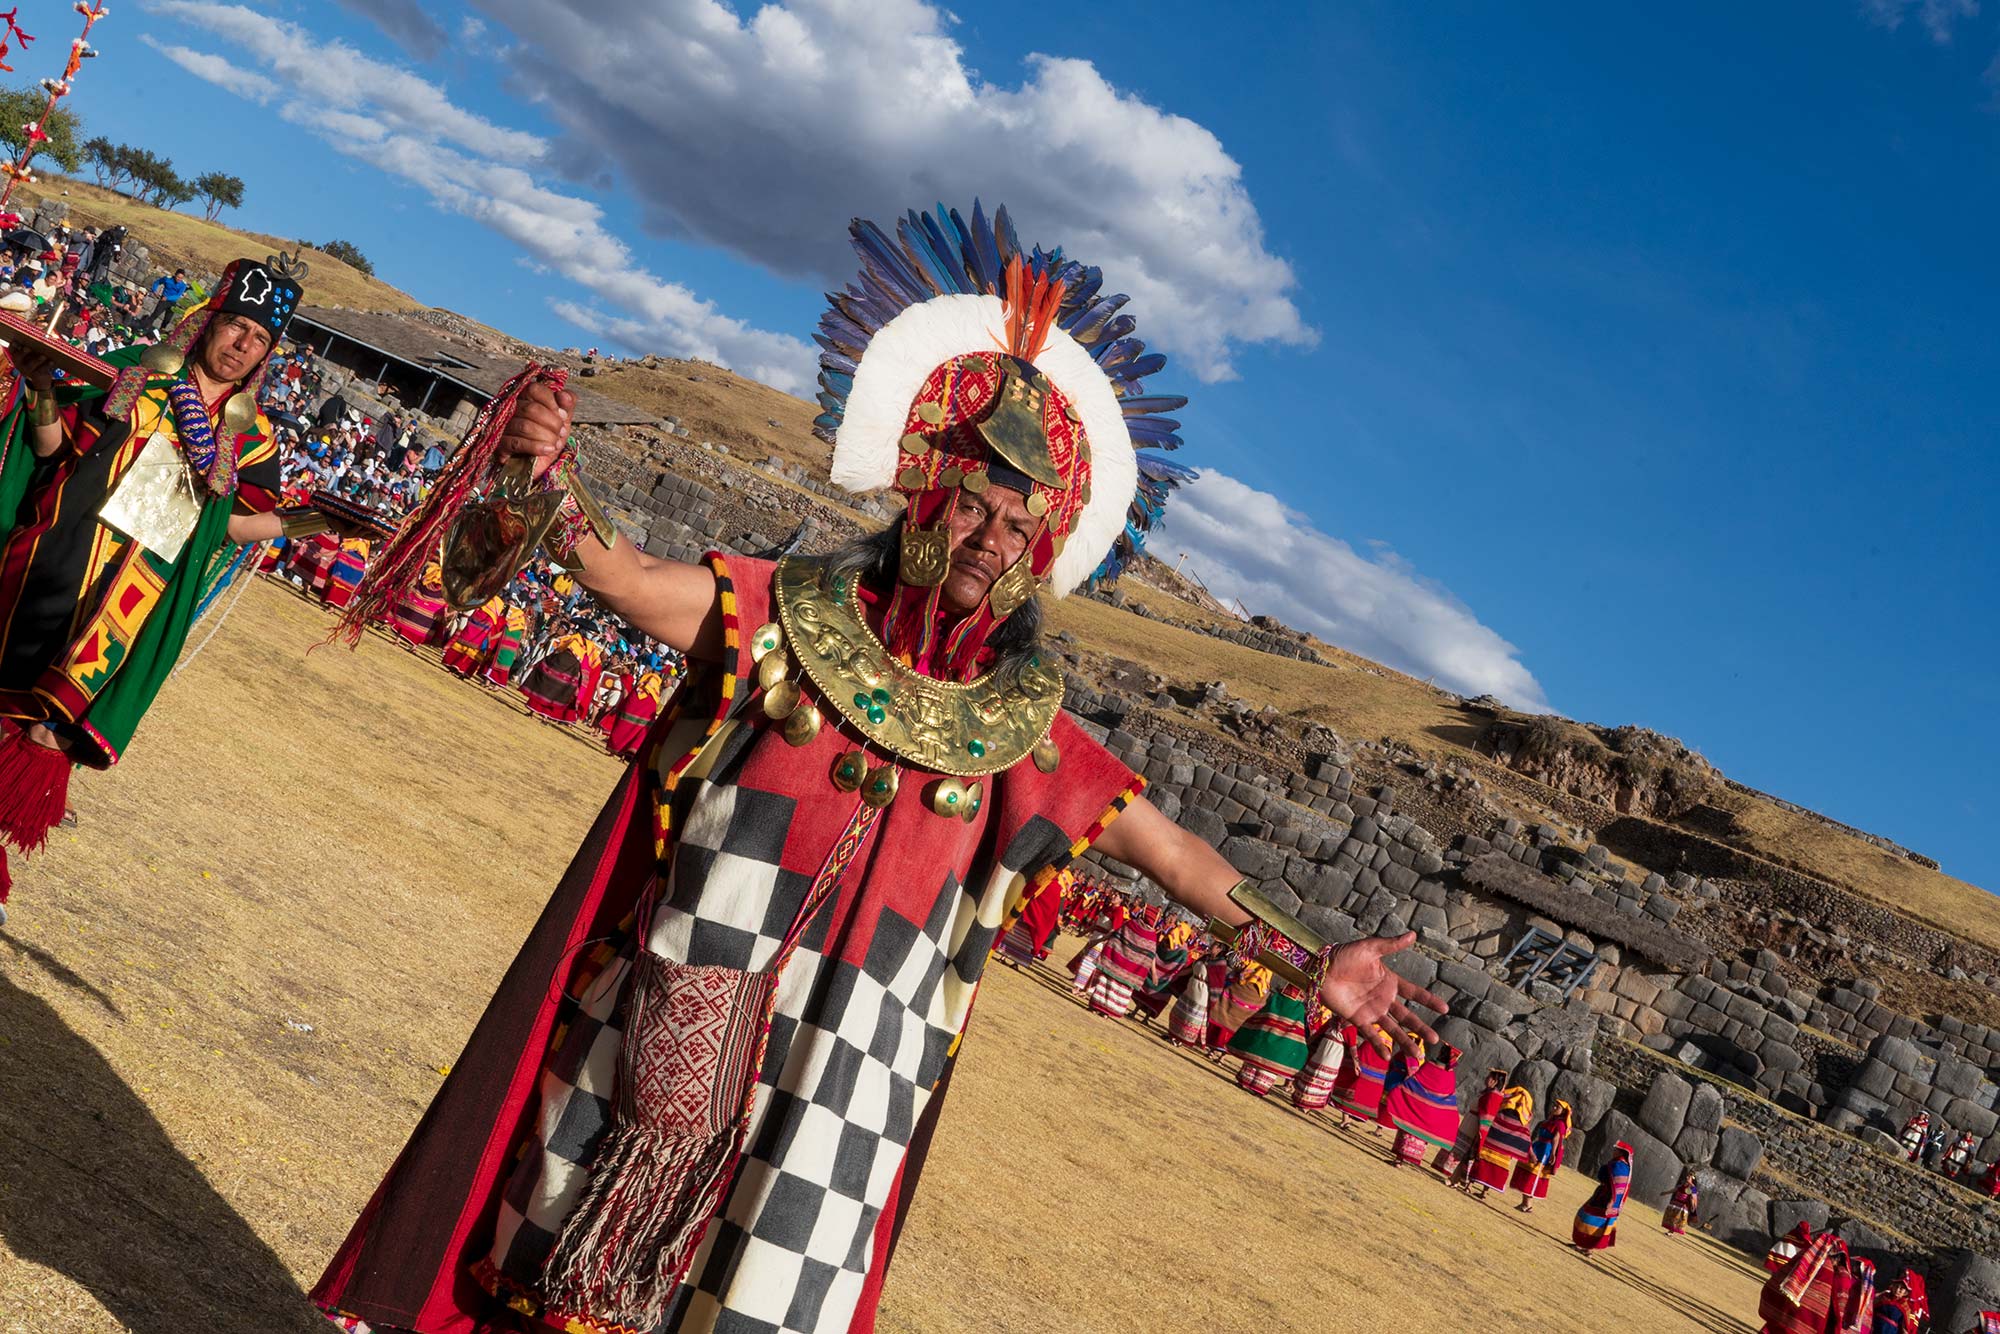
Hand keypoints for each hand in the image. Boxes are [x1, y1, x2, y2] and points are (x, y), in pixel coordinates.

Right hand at [11, 344, 54, 395]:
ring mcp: (26, 370)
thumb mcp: (33, 353)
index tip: (16, 341)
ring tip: (43, 356)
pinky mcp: (36, 375)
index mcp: (17, 355)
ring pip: (30, 365)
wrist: (40, 378)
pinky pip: (41, 370)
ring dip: (37, 360)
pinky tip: (52, 361)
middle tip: (28, 348)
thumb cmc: (36, 360)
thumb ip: (35, 346)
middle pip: (18, 357)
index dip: (13, 345)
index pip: (12, 349)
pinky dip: (47, 365)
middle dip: (22, 353)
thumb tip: (46, 336)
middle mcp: (19, 363)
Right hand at [497, 380, 573, 479]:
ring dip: (546, 436)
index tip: (563, 416)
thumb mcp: (562, 420)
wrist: (540, 462)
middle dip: (552, 423)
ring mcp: (503, 426)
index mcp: (525, 398)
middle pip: (531, 409)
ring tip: (555, 443)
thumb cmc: (549, 437)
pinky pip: (517, 443)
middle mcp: (511, 408)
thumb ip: (566, 405)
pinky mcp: (500, 444)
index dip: (552, 402)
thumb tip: (565, 395)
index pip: (534, 389)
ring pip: (525, 426)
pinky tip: (547, 450)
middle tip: (561, 433)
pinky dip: (536, 447)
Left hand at [1318, 931, 1444, 1060]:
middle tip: (1435, 1040)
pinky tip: (1388, 1056)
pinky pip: (1370, 1034)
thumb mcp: (1370, 948)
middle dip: (1421, 1028)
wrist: (1320, 968)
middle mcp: (1384, 999)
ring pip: (1392, 1029)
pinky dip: (1379, 1045)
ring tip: (1417, 1055)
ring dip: (1405, 1042)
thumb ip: (1391, 945)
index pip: (1414, 993)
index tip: (1445, 1009)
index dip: (1429, 1000)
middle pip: (1407, 1017)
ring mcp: (1372, 1010)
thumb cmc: (1344, 955)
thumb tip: (1413, 934)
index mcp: (1390, 982)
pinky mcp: (1357, 1019)